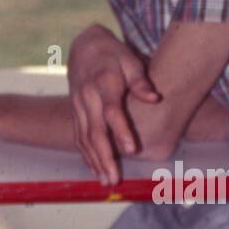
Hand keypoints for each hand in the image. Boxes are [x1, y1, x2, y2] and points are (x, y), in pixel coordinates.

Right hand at [68, 26, 159, 183]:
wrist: (85, 47)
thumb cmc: (114, 55)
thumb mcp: (130, 60)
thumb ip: (141, 81)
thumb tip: (154, 98)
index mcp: (104, 82)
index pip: (112, 110)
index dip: (121, 130)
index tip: (132, 149)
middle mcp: (87, 97)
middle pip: (95, 131)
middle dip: (104, 157)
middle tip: (114, 179)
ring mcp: (78, 106)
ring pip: (84, 138)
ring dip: (95, 161)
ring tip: (107, 181)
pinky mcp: (75, 112)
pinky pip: (78, 137)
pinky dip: (86, 155)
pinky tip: (96, 171)